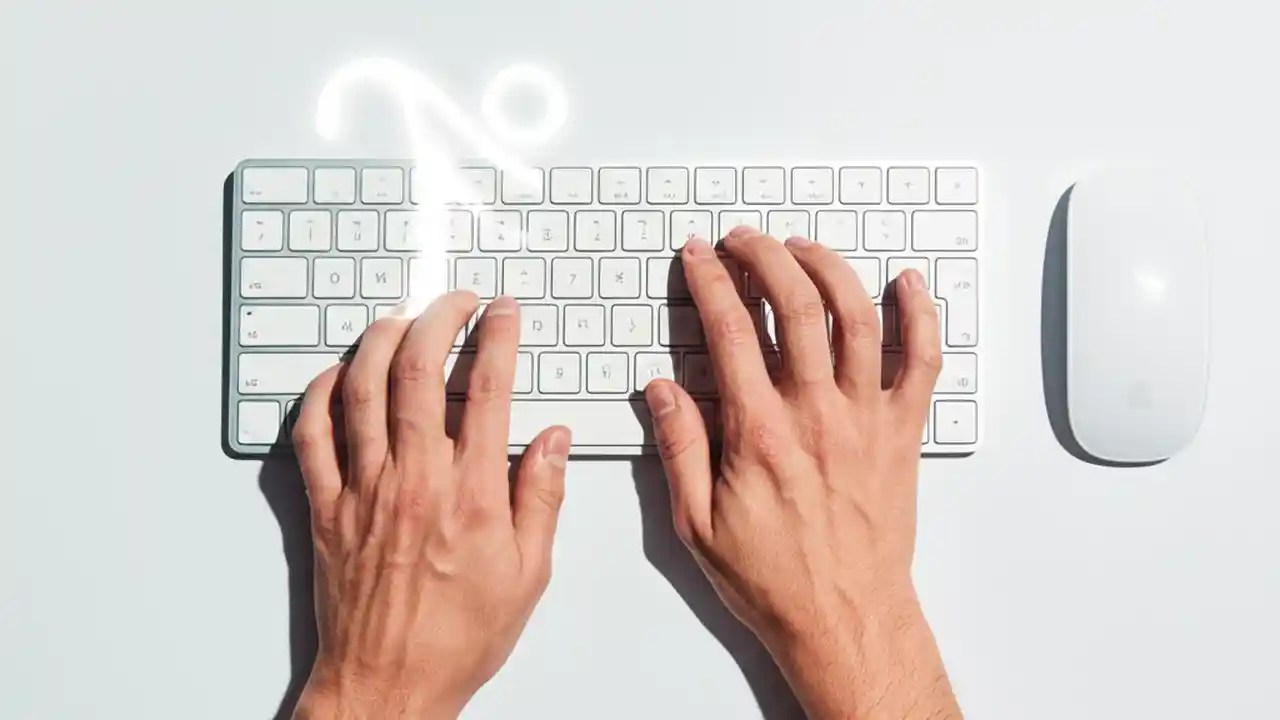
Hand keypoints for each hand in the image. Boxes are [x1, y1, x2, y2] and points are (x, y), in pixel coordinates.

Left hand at [290, 293, 570, 719]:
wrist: (388, 685)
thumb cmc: (457, 638)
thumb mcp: (528, 574)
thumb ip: (542, 498)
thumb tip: (553, 441)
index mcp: (471, 494)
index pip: (487, 389)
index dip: (499, 337)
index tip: (504, 312)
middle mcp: (414, 479)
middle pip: (420, 369)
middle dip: (440, 316)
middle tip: (456, 301)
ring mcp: (363, 489)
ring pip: (363, 389)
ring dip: (382, 340)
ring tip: (402, 319)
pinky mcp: (325, 507)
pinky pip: (311, 434)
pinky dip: (320, 394)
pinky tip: (338, 375)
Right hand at [644, 229, 960, 718]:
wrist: (844, 618)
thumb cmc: (773, 579)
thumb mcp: (696, 525)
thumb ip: (679, 449)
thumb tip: (661, 391)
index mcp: (759, 432)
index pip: (732, 331)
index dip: (711, 281)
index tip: (698, 255)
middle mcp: (816, 413)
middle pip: (795, 306)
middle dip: (764, 257)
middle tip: (744, 240)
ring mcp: (866, 419)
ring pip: (856, 318)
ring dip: (827, 269)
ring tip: (801, 247)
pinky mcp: (901, 433)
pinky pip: (922, 362)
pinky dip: (921, 316)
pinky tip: (909, 283)